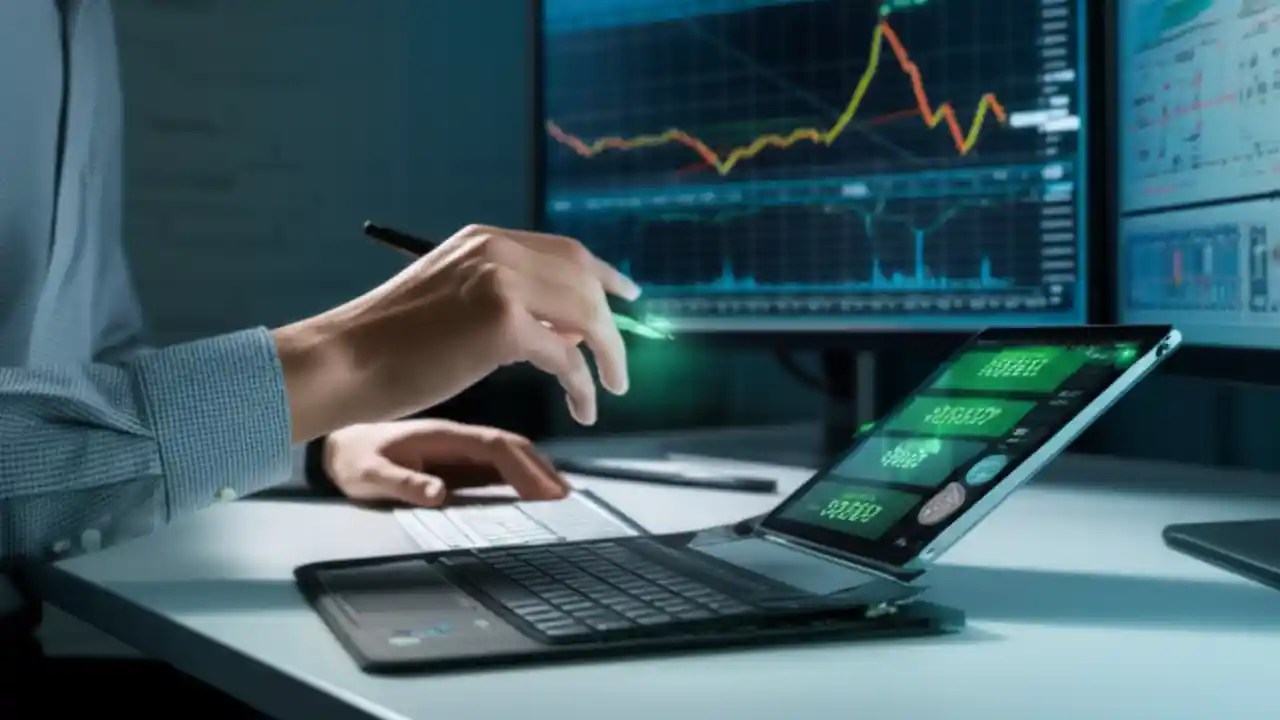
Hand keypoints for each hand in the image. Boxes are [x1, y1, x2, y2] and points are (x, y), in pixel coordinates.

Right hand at [271, 224, 640, 443]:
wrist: (342, 360)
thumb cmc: (387, 345)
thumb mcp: (452, 305)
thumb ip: (507, 306)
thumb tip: (567, 331)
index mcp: (483, 241)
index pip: (565, 250)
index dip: (602, 275)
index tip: (627, 296)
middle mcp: (496, 252)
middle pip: (584, 280)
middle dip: (612, 326)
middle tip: (621, 366)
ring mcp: (501, 283)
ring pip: (585, 315)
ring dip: (609, 356)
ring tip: (613, 389)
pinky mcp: (502, 325)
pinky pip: (566, 358)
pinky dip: (582, 387)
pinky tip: (583, 408)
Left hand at [323, 419, 568, 506]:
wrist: (338, 444)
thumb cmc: (353, 460)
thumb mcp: (368, 475)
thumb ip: (402, 483)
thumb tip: (438, 494)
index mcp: (443, 435)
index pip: (495, 447)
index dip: (524, 468)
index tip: (546, 493)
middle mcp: (457, 437)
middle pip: (511, 445)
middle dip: (542, 468)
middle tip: (568, 498)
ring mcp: (459, 446)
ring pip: (508, 452)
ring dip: (537, 469)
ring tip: (561, 495)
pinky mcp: (458, 457)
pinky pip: (497, 462)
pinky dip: (521, 473)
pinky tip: (534, 489)